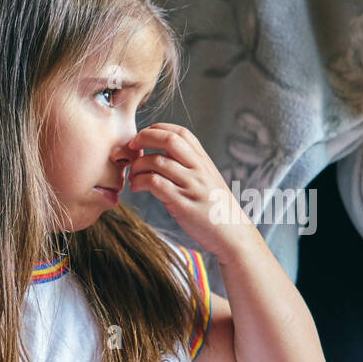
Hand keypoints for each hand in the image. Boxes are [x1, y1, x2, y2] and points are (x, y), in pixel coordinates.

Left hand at [124, 123, 254, 263]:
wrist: (231, 232)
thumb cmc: (214, 207)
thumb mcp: (205, 180)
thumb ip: (187, 166)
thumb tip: (159, 157)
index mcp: (203, 160)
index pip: (181, 132)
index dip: (158, 129)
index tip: (142, 136)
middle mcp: (198, 168)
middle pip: (169, 140)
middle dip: (144, 138)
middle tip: (131, 147)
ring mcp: (191, 184)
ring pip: (158, 162)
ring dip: (137, 166)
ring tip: (132, 176)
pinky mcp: (182, 202)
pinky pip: (156, 183)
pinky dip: (140, 182)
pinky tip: (136, 187)